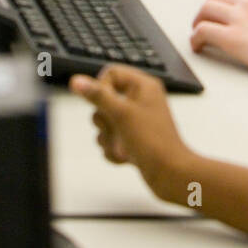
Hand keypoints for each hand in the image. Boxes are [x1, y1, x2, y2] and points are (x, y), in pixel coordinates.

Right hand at [70, 64, 194, 198]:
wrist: (170, 174)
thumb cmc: (152, 141)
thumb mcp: (121, 114)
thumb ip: (97, 96)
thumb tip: (77, 80)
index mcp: (143, 86)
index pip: (111, 73)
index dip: (102, 89)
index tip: (104, 106)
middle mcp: (141, 100)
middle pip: (105, 101)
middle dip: (104, 120)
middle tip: (116, 128)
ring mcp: (137, 121)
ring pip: (106, 123)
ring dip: (108, 138)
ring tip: (123, 146)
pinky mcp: (134, 139)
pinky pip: (112, 140)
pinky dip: (114, 150)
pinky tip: (126, 157)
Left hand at [190, 0, 247, 85]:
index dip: (225, 7)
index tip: (222, 17)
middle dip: (207, 10)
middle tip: (203, 22)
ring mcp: (241, 18)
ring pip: (206, 9)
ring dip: (198, 21)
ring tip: (197, 33)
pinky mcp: (233, 37)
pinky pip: (203, 31)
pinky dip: (195, 38)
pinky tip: (198, 46)